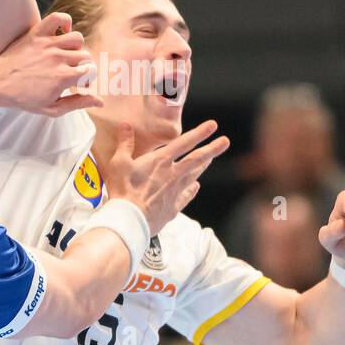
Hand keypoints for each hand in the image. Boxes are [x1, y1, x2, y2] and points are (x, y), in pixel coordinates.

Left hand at [0, 12, 102, 116]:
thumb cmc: (23, 98)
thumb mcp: (52, 108)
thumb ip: (78, 103)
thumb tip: (101, 102)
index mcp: (63, 77)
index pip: (91, 71)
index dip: (88, 78)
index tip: (79, 83)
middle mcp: (58, 58)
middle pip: (85, 56)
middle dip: (82, 66)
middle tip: (71, 72)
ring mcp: (48, 44)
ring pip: (77, 39)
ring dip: (76, 48)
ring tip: (66, 55)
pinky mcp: (37, 34)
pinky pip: (59, 18)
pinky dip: (65, 22)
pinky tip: (62, 33)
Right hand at [104, 119, 228, 234]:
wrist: (130, 219)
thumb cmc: (124, 190)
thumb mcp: (119, 163)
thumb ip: (125, 143)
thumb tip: (126, 126)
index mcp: (160, 161)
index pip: (184, 143)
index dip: (200, 133)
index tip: (213, 126)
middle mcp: (172, 174)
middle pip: (196, 159)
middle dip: (212, 149)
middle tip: (225, 142)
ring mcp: (175, 191)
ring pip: (194, 175)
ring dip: (204, 166)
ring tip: (211, 159)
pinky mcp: (173, 207)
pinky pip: (187, 196)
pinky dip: (193, 190)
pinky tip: (197, 186)